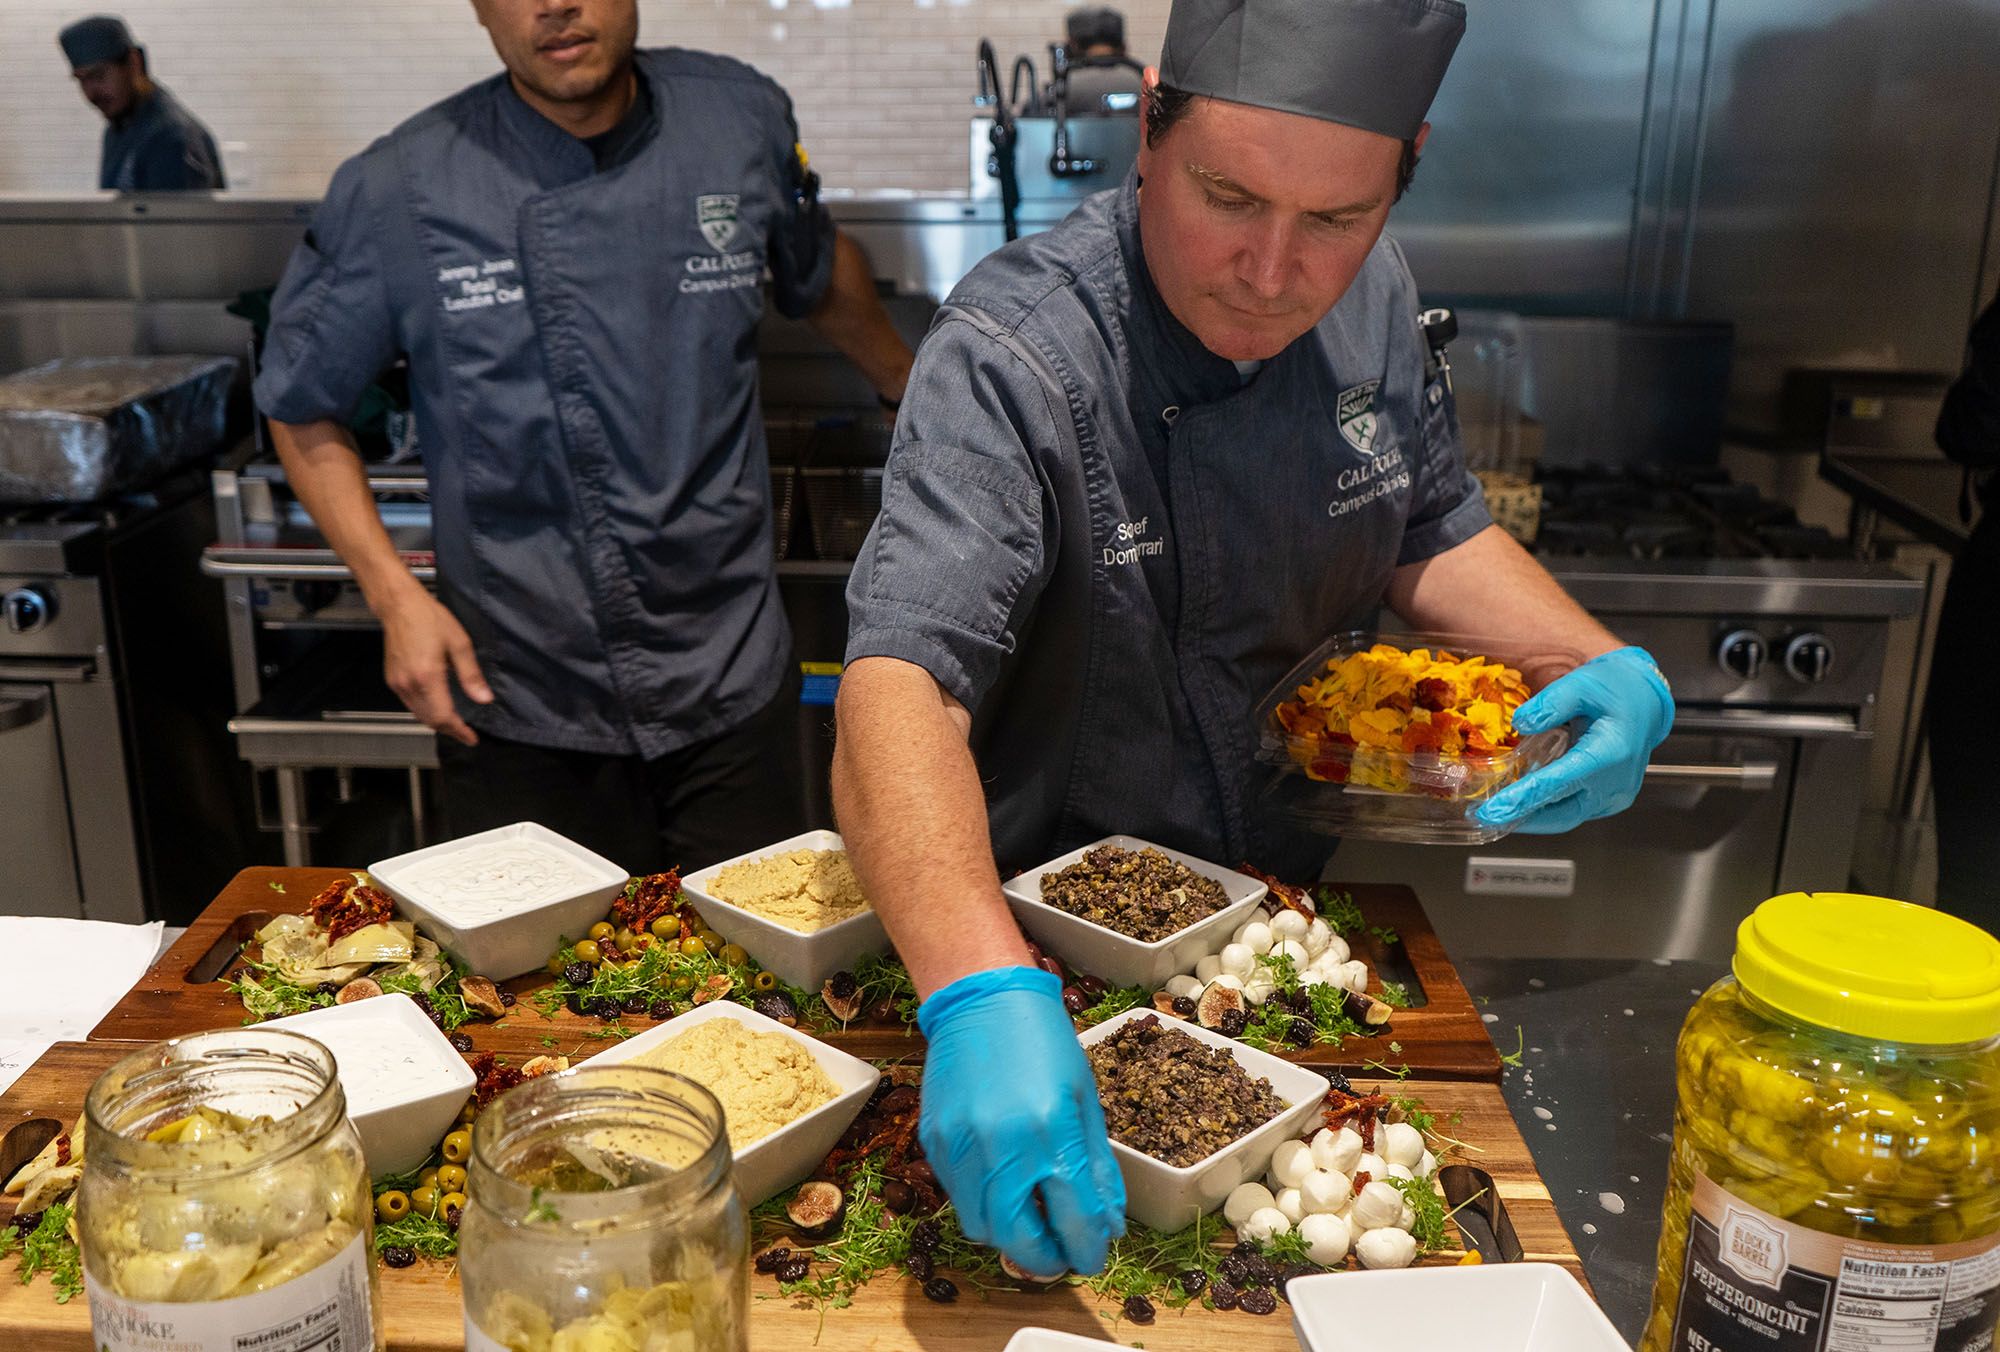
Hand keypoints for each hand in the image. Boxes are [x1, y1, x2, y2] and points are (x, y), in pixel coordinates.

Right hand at [376, 587, 492, 745]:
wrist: (399, 606)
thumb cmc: (429, 618)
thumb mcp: (459, 643)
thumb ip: (471, 675)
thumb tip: (484, 698)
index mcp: (427, 677)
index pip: (444, 716)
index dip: (459, 731)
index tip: (471, 738)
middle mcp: (409, 684)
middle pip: (430, 720)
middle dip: (449, 730)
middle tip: (466, 734)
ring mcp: (397, 683)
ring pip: (418, 714)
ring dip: (437, 722)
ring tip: (455, 724)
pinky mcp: (392, 679)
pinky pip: (410, 704)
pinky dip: (425, 712)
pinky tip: (437, 708)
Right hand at [916, 967, 1124, 1275]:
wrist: (983, 1000)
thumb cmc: (1044, 1043)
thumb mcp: (1085, 1100)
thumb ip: (1096, 1167)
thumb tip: (1108, 1223)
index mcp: (1052, 1135)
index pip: (1074, 1220)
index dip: (1087, 1249)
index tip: (1092, 1257)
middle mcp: (1003, 1149)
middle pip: (1020, 1241)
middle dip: (1045, 1261)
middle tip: (1060, 1256)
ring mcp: (962, 1149)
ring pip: (982, 1227)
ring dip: (1010, 1236)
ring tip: (1030, 1222)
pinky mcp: (935, 1143)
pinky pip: (958, 1196)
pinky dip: (982, 1204)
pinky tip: (1001, 1184)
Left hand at [1472, 646, 1673, 833]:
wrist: (1646, 699)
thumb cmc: (1617, 689)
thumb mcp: (1582, 683)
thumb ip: (1551, 703)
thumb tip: (1520, 722)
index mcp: (1609, 754)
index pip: (1558, 783)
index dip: (1523, 799)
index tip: (1494, 811)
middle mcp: (1614, 783)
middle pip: (1561, 813)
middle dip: (1521, 819)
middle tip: (1485, 817)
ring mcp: (1614, 795)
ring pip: (1566, 815)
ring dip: (1532, 816)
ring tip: (1497, 810)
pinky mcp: (1609, 799)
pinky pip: (1574, 808)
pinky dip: (1547, 807)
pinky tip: (1523, 799)